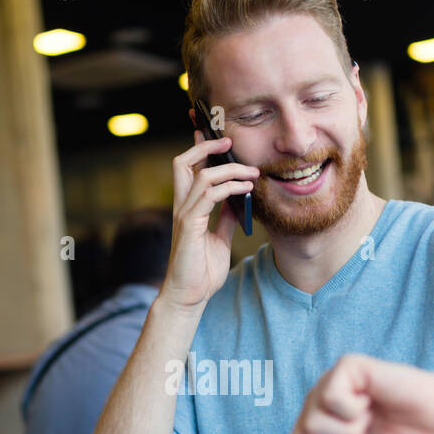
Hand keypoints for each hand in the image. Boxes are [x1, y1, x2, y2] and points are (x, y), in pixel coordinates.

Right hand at [159, 127, 260, 312]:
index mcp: (187, 208)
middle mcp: (182, 207)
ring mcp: (184, 215)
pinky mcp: (190, 225)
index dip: (200, 149)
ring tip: (252, 172)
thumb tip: (239, 203)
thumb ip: (226, 219)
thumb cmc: (201, 271)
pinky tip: (246, 190)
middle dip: (205, 146)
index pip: (188, 170)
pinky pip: (209, 195)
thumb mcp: (220, 239)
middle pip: (183, 162)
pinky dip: (230, 188)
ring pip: (201, 175)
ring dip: (230, 169)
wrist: (190, 296)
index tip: (219, 138)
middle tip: (229, 141)